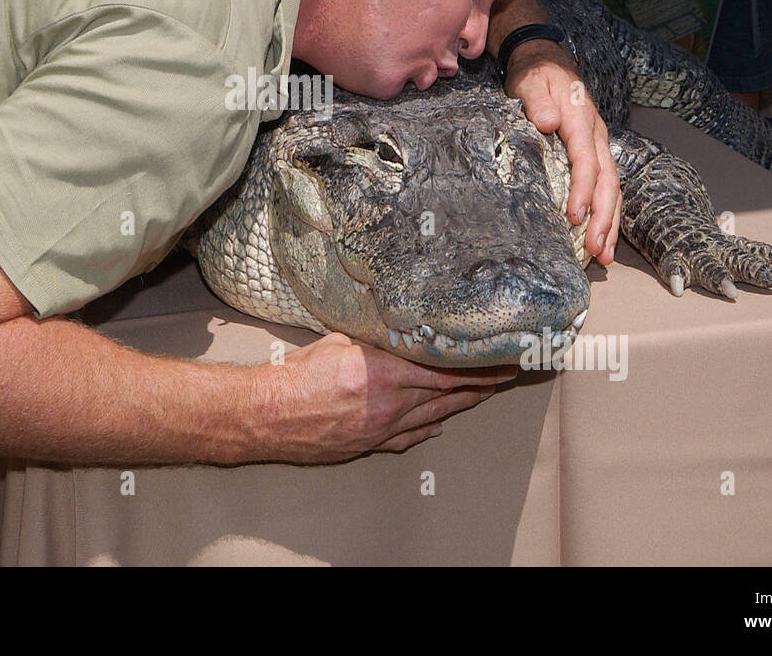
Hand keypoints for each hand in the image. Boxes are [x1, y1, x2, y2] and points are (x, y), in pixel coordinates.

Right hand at [248, 333, 518, 462]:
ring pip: (432, 417)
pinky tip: (438, 427)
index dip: (475, 367)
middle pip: (446, 394)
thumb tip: (391, 326)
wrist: (268, 416)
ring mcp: (381, 428)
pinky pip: (406, 438)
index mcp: (385, 373)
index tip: (498, 360)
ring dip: (460, 406)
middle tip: (503, 377)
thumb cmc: (296, 375)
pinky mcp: (369, 444)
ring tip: (481, 396)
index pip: (444, 369)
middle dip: (479, 385)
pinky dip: (426, 431)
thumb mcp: (338, 341)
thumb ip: (371, 338)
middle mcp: (391, 403)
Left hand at [503, 38, 621, 263]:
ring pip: (612, 190)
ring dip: (610, 224)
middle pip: (608, 182)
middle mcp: (597, 136)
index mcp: (582, 120)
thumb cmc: (536, 75)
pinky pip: (604, 188)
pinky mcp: (592, 156)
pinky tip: (600, 240)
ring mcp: (598, 147)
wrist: (545, 62)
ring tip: (604, 256)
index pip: (587, 160)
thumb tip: (546, 122)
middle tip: (597, 251)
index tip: (575, 216)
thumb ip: (537, 100)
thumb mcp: (530, 81)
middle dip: (604, 218)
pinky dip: (604, 215)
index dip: (583, 190)